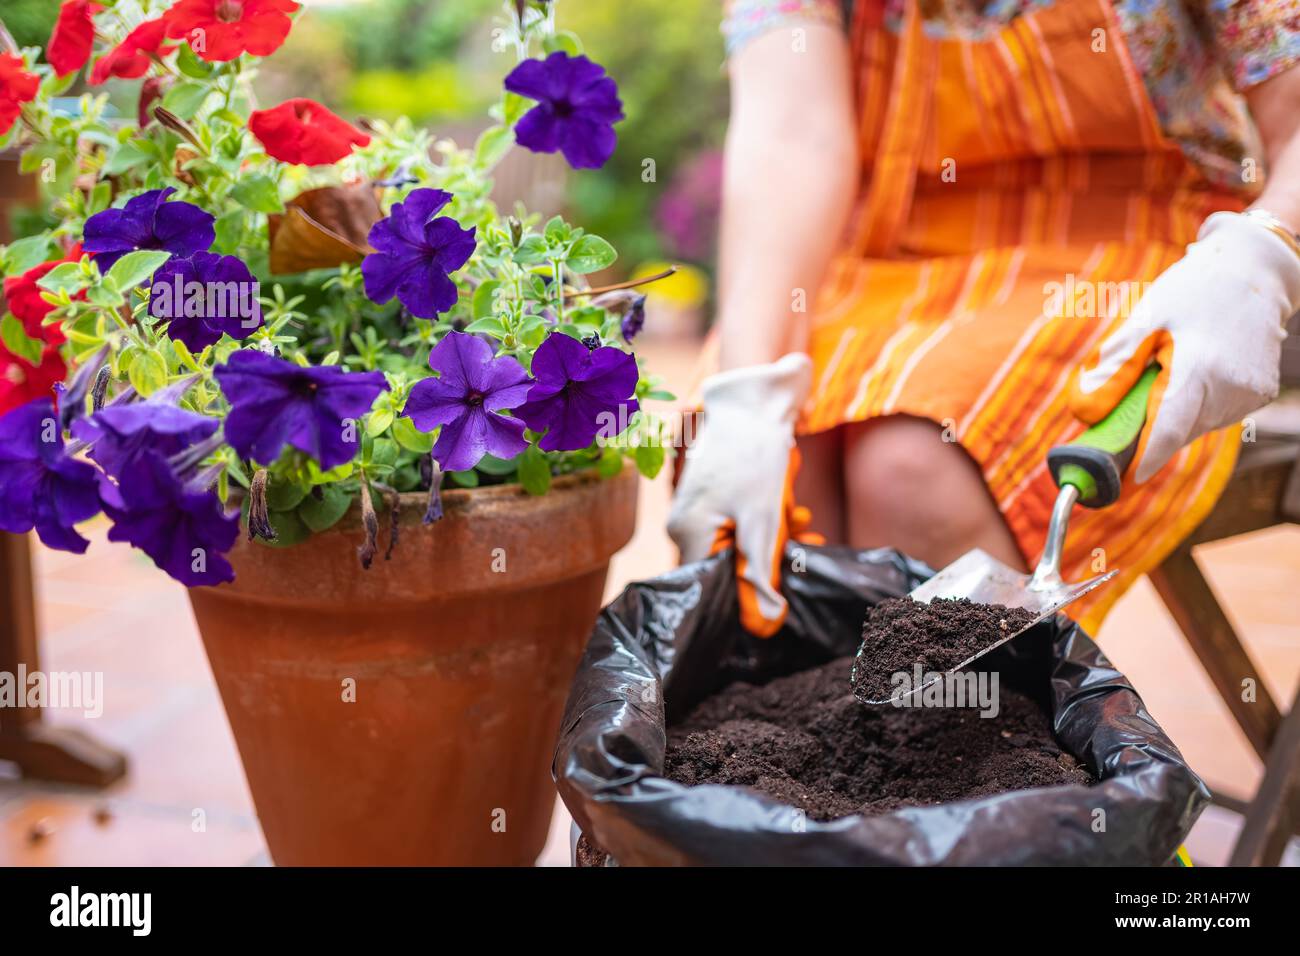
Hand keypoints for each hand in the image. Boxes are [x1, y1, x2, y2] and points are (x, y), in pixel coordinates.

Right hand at [668, 353, 812, 636]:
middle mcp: (680, 524)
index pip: (705, 587)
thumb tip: (769, 618)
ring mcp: (691, 509)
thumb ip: (761, 570)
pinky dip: (763, 522)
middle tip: (803, 543)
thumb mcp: (764, 518)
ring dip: (770, 540)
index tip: (774, 598)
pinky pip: (733, 524)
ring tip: (802, 522)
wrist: (750, 398)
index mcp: (686, 532)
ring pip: (731, 544)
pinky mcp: (707, 497)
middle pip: (720, 566)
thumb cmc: (753, 454)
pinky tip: (794, 511)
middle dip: (764, 562)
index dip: (739, 599)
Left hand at [1072, 211, 1299, 481]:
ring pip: (1194, 426)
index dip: (1141, 460)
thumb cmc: (1192, 291)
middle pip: (1175, 433)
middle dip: (1146, 428)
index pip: (1166, 433)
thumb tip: (1084, 413)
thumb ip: (1113, 368)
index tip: (1119, 480)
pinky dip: (1194, 404)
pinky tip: (1196, 370)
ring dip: (1171, 413)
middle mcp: (1229, 389)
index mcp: (1198, 370)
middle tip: (1128, 403)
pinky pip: (1213, 414)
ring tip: (1171, 367)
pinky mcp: (1259, 395)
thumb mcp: (1143, 320)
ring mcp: (1249, 395)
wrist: (1254, 269)